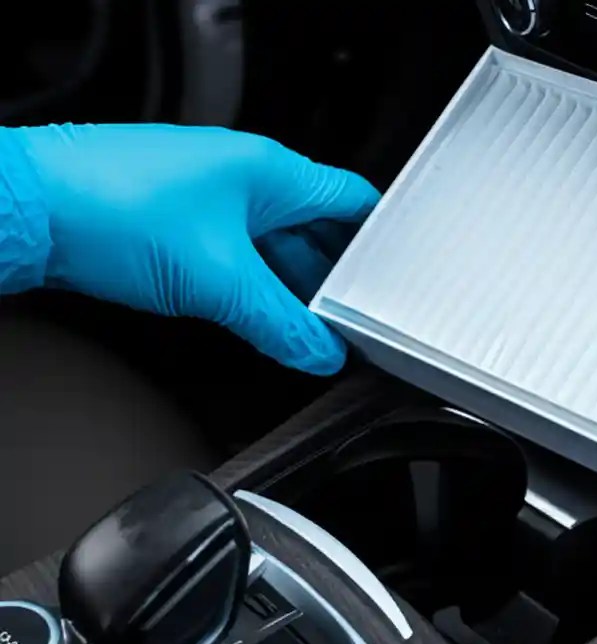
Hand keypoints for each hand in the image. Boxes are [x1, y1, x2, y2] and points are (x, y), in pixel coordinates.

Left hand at [12, 124, 379, 373]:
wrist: (30, 209)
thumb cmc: (114, 211)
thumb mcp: (221, 282)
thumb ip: (281, 325)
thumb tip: (318, 352)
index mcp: (273, 170)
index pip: (354, 202)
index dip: (381, 246)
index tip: (392, 287)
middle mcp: (246, 175)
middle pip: (317, 229)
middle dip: (334, 278)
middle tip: (348, 323)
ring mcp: (211, 194)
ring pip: (274, 245)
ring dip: (290, 286)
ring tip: (304, 330)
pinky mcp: (178, 217)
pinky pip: (237, 253)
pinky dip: (253, 285)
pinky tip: (255, 316)